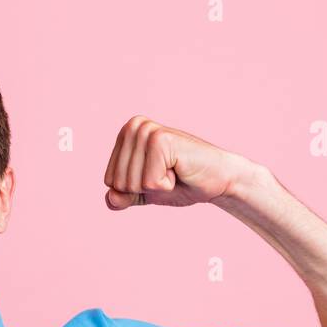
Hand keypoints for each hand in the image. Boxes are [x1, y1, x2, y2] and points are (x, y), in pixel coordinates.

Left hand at [103, 116, 251, 208]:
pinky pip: (149, 182)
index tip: (157, 176)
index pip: (109, 181)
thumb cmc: (182, 183)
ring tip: (174, 171)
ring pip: (131, 183)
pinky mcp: (161, 140)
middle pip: (118, 182)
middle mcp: (134, 127)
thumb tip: (110, 198)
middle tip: (168, 174)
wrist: (217, 181)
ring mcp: (147, 130)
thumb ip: (123, 197)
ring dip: (156, 186)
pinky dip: (166, 185)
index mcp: (126, 135)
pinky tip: (179, 169)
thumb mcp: (144, 193)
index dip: (134, 189)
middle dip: (144, 188)